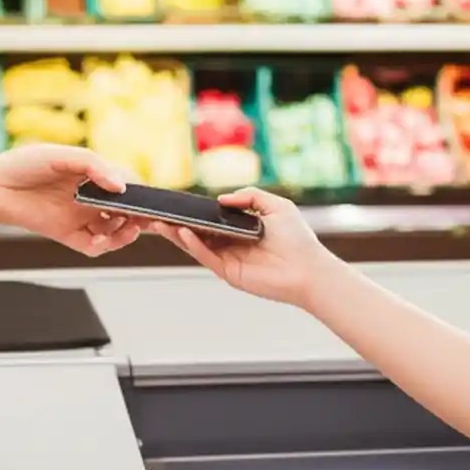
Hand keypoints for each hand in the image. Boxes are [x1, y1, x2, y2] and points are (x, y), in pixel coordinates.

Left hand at [0, 144, 142, 256]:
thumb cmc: (23, 165)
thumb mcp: (61, 156)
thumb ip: (93, 166)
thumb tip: (121, 185)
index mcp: (92, 175)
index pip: (125, 183)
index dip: (138, 191)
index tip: (148, 197)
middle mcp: (90, 197)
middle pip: (125, 210)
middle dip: (140, 215)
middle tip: (148, 217)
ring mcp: (81, 217)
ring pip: (115, 230)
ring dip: (126, 232)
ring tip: (129, 229)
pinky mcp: (69, 235)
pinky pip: (94, 245)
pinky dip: (104, 245)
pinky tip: (103, 238)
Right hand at [151, 187, 332, 308]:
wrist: (309, 269)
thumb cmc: (298, 239)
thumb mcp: (276, 205)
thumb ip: (250, 196)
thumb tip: (222, 199)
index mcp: (242, 229)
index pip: (213, 220)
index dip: (196, 212)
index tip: (178, 203)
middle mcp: (233, 245)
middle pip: (199, 233)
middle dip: (179, 224)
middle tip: (160, 214)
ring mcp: (229, 259)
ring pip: (197, 245)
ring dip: (178, 235)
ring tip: (161, 223)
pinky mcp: (229, 272)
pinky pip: (206, 257)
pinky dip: (193, 245)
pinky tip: (182, 233)